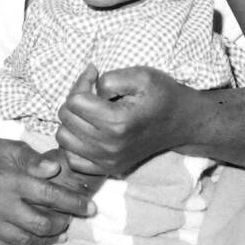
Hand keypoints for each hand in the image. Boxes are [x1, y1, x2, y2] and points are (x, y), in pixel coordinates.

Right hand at [0, 135, 95, 244]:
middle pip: (39, 223)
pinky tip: (35, 238)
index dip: (74, 202)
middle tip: (71, 219)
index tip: (91, 207)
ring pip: (24, 240)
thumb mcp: (13, 148)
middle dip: (62, 223)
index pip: (49, 195)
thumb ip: (35, 160)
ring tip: (58, 231)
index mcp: (6, 179)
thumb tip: (56, 169)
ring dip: (46, 238)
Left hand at [55, 63, 191, 177]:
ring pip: (63, 138)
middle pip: (66, 118)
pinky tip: (89, 130)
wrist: (181, 121)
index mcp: (117, 123)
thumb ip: (109, 79)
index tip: (95, 77)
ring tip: (90, 111)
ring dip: (73, 121)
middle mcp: (110, 146)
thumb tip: (89, 90)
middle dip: (76, 100)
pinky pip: (71, 158)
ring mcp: (108, 161)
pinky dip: (75, 143)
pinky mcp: (107, 169)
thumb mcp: (140, 74)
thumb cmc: (161, 94)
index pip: (74, 101)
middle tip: (94, 92)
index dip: (83, 83)